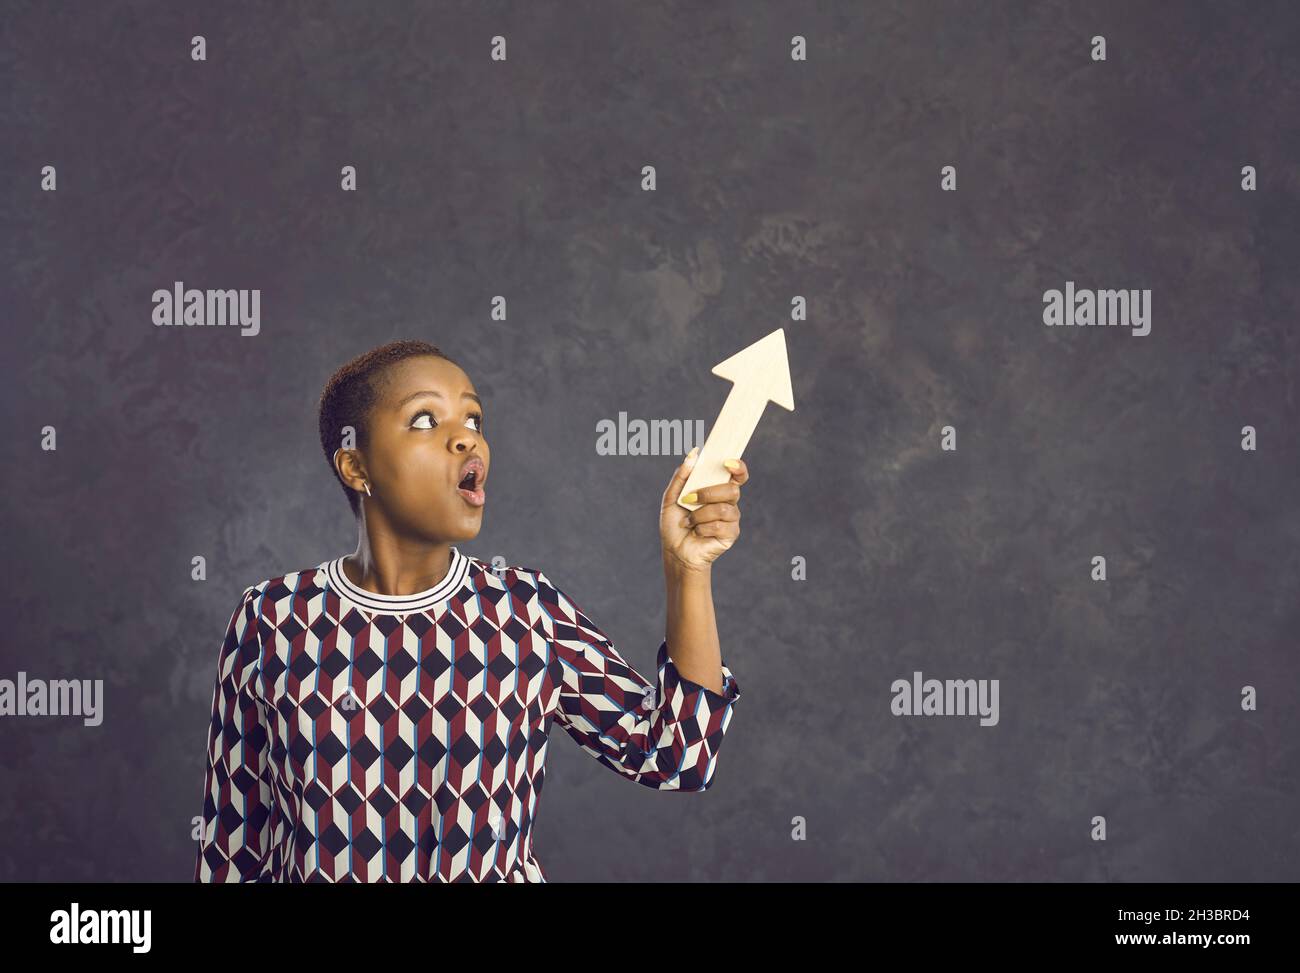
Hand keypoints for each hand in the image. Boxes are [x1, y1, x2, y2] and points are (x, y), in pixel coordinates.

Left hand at [659, 447, 747, 574]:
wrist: (675, 551)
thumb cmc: (675, 523)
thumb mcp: (672, 497)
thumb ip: (681, 475)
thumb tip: (694, 453)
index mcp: (717, 490)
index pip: (737, 475)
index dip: (738, 467)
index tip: (728, 462)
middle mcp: (728, 502)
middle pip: (732, 489)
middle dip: (709, 493)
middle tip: (690, 500)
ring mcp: (731, 519)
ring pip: (724, 508)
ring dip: (700, 514)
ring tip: (688, 521)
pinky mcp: (731, 535)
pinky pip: (721, 525)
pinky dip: (702, 528)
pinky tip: (696, 532)